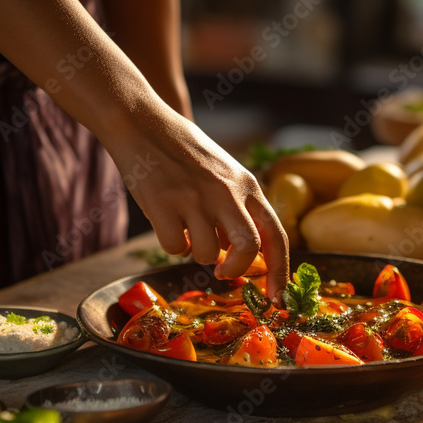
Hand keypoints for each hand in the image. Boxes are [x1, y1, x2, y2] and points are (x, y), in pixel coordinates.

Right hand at [106, 110, 288, 296]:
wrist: (143, 123)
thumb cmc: (186, 154)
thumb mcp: (225, 174)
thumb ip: (239, 210)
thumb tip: (241, 256)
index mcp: (248, 186)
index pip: (276, 235)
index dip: (279, 272)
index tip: (276, 299)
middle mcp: (227, 192)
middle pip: (248, 248)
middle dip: (237, 271)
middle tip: (224, 273)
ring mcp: (195, 198)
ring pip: (206, 254)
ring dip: (196, 252)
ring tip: (187, 227)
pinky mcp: (164, 205)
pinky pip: (174, 248)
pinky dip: (172, 244)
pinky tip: (167, 221)